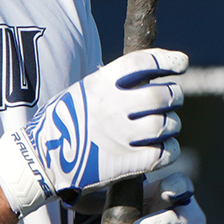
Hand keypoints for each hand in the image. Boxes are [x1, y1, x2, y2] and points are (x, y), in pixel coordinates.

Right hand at [0, 49, 185, 215]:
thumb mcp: (81, 91)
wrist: (41, 160)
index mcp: (100, 83)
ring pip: (166, 124)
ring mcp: (120, 136)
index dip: (167, 61)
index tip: (182, 63)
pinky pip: (164, 153)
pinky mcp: (126, 163)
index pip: (143, 63)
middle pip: (162, 95)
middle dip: (174, 96)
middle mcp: (113, 106)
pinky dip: (169, 149)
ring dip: (171, 124)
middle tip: (173, 99)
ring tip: (164, 126)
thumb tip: (147, 74)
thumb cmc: (62, 123)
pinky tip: (162, 148)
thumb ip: (111, 82)